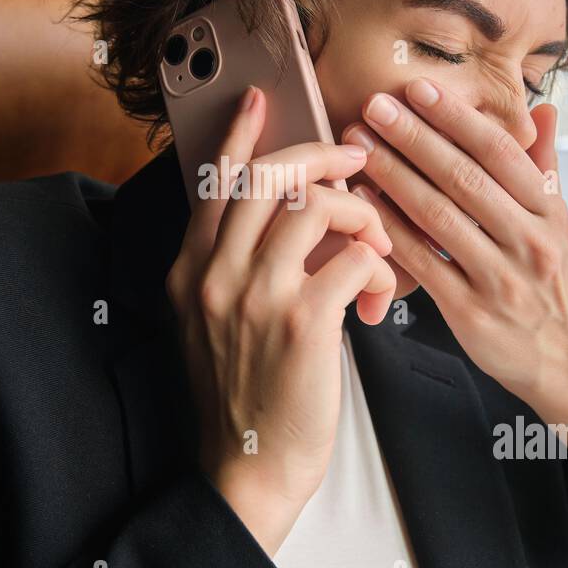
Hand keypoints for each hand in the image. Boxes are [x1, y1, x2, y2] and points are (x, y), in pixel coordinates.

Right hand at [165, 85, 396, 554]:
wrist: (248, 466)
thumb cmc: (243, 395)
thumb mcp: (212, 324)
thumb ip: (230, 269)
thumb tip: (280, 218)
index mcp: (189, 271)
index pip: (214, 183)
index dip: (241, 137)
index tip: (261, 101)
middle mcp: (213, 275)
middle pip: (270, 179)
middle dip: (321, 159)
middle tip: (353, 162)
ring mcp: (255, 296)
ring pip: (317, 207)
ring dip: (359, 216)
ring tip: (373, 244)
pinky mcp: (302, 323)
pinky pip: (354, 257)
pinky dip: (378, 265)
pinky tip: (378, 294)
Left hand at [342, 78, 567, 518]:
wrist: (562, 360)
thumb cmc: (549, 282)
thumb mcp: (559, 224)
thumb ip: (544, 167)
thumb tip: (543, 108)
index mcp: (549, 213)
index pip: (501, 153)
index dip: (457, 118)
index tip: (419, 89)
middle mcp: (529, 242)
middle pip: (465, 179)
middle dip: (415, 138)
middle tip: (375, 106)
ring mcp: (500, 279)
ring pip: (439, 217)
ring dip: (394, 176)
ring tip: (360, 146)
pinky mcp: (471, 312)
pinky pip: (422, 262)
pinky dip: (390, 229)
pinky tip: (363, 203)